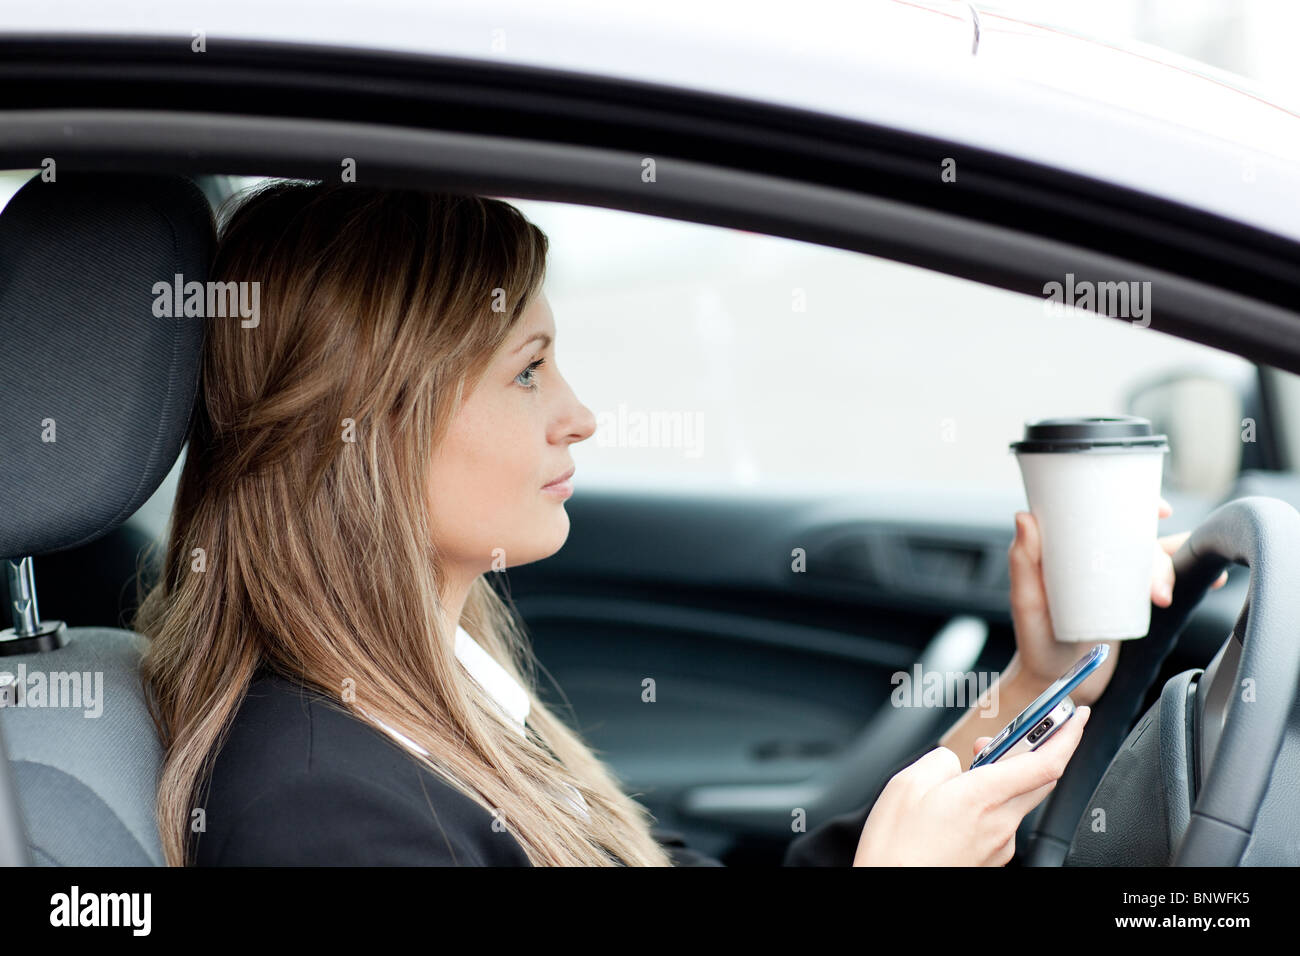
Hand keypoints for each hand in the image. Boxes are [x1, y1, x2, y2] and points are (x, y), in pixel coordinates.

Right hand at [853, 706, 1090, 864]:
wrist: (891, 887)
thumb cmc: (895, 847)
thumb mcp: (906, 784)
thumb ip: (940, 761)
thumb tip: (954, 761)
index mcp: (981, 797)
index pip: (1045, 762)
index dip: (1067, 735)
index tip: (1076, 716)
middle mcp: (1000, 823)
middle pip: (1042, 779)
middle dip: (1038, 750)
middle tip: (1023, 732)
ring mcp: (1000, 846)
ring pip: (1017, 799)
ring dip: (1005, 778)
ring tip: (970, 772)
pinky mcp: (993, 860)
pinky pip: (1002, 821)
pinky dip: (991, 804)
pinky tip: (961, 806)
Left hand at [1008, 497, 1228, 705]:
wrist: (1055, 683)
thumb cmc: (1033, 640)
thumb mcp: (1026, 601)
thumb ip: (1023, 563)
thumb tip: (1025, 516)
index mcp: (1068, 548)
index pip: (1103, 511)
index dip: (1133, 502)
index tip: (1158, 510)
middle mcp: (1094, 558)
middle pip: (1137, 538)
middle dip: (1157, 556)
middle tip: (1156, 589)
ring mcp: (1115, 580)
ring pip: (1155, 559)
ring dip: (1175, 568)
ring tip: (1166, 596)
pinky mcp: (1131, 603)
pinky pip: (1163, 583)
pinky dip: (1191, 578)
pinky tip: (1211, 580)